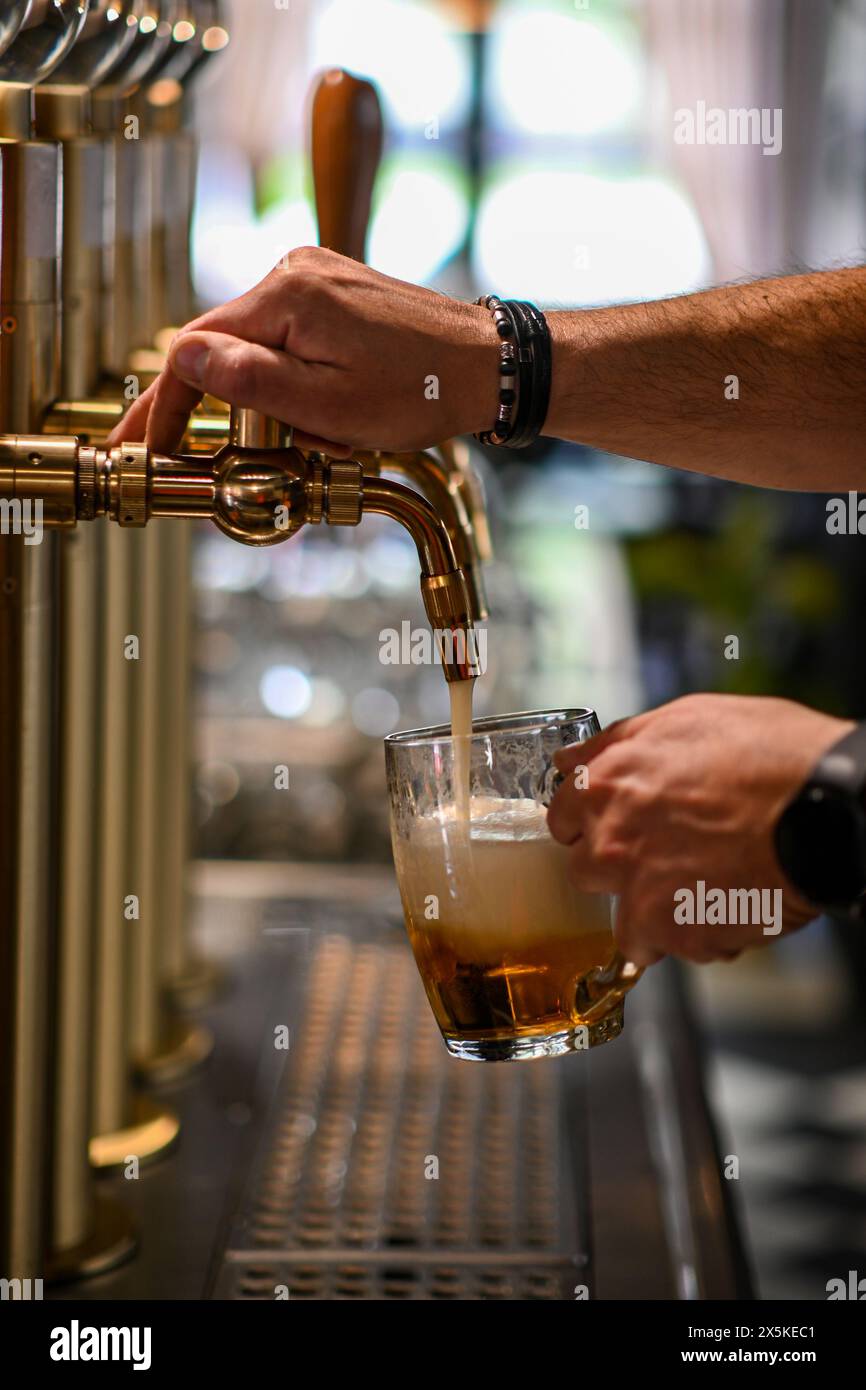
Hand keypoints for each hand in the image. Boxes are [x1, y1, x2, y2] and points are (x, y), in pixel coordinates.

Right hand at [110, 247, 499, 455]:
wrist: (486, 365)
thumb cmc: (420, 391)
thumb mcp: (327, 405)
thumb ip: (251, 381)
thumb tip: (183, 357)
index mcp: (286, 295)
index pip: (195, 348)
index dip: (164, 403)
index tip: (144, 445)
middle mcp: (295, 272)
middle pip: (225, 346)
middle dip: (222, 410)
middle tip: (209, 457)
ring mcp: (317, 278)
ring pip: (259, 348)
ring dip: (270, 401)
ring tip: (317, 440)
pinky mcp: (336, 292)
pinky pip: (290, 341)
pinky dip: (295, 384)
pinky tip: (328, 416)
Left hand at [547, 693, 853, 964]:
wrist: (826, 809)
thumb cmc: (769, 755)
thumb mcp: (686, 719)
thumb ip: (618, 744)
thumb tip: (573, 759)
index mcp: (606, 785)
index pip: (560, 817)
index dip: (589, 822)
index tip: (610, 826)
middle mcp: (611, 842)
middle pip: (585, 873)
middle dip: (618, 870)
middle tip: (663, 858)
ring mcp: (641, 895)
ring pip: (627, 925)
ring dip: (657, 916)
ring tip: (703, 892)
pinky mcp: (680, 935)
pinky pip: (679, 951)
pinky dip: (703, 937)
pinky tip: (733, 905)